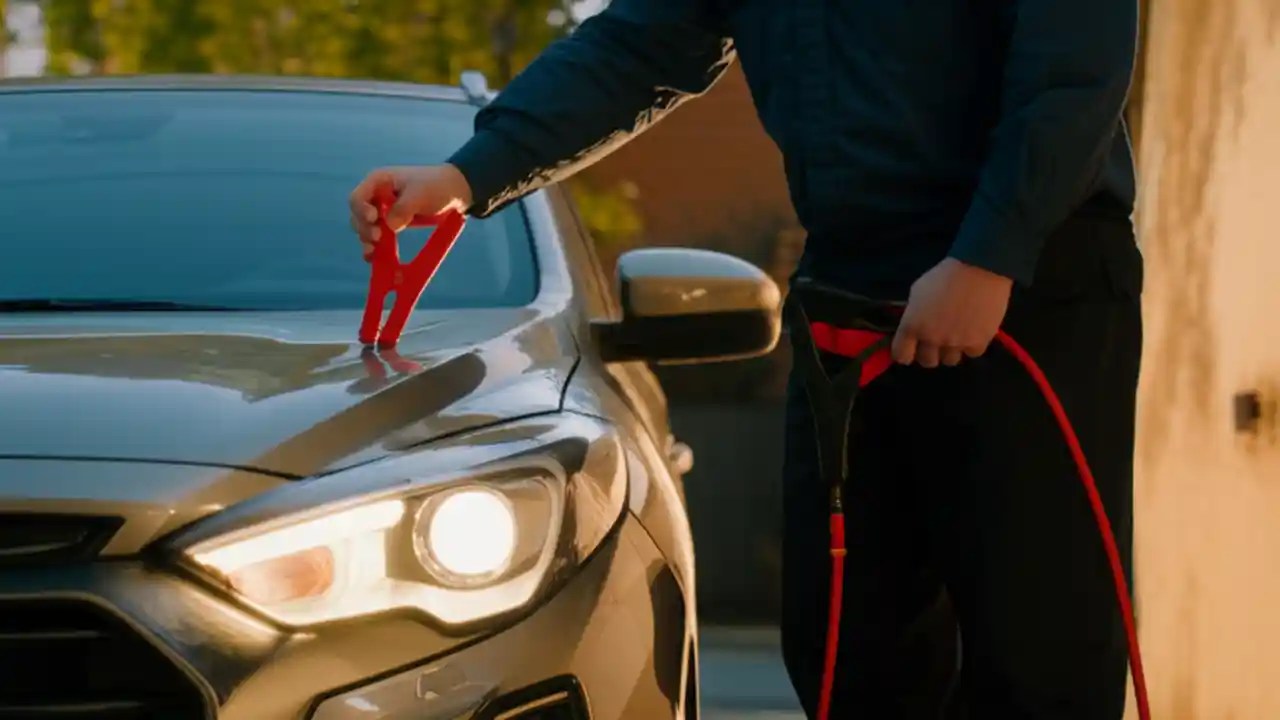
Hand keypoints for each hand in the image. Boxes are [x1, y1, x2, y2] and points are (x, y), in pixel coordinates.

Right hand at [348, 165, 472, 259]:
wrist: (454, 192)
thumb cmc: (435, 185)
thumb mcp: (419, 194)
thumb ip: (403, 208)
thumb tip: (389, 226)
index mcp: (378, 182)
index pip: (358, 199)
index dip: (362, 211)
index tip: (374, 219)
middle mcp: (375, 197)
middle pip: (358, 217)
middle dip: (365, 230)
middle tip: (377, 239)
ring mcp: (382, 212)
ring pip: (366, 230)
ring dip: (368, 242)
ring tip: (374, 253)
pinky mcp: (391, 225)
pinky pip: (379, 239)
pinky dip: (377, 248)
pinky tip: (377, 259)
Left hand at [891, 257, 1012, 367]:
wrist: (979, 269)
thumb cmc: (944, 275)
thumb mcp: (918, 291)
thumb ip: (914, 313)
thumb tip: (915, 326)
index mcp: (912, 326)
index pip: (901, 355)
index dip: (905, 353)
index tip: (910, 349)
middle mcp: (931, 339)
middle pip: (927, 361)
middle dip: (930, 353)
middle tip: (936, 341)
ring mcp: (955, 343)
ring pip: (950, 360)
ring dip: (951, 350)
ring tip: (957, 336)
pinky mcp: (978, 343)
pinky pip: (972, 353)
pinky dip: (972, 345)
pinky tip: (974, 332)